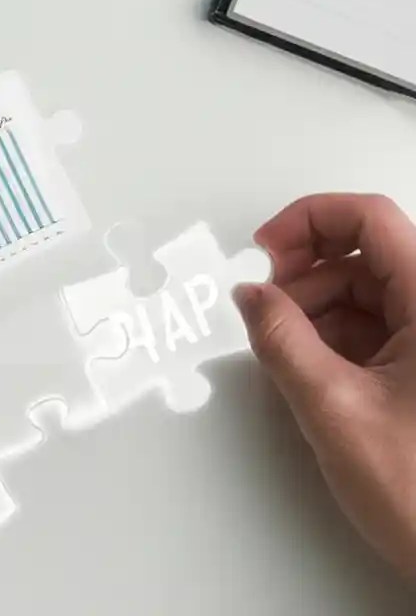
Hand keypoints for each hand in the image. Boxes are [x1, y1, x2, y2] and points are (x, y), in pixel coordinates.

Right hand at [234, 193, 415, 579]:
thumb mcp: (333, 408)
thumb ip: (283, 341)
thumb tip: (252, 297)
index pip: (370, 219)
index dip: (310, 220)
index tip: (265, 250)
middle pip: (367, 254)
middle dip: (306, 273)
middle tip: (264, 306)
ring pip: (369, 293)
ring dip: (317, 310)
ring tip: (287, 352)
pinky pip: (376, 329)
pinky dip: (335, 339)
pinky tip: (312, 371)